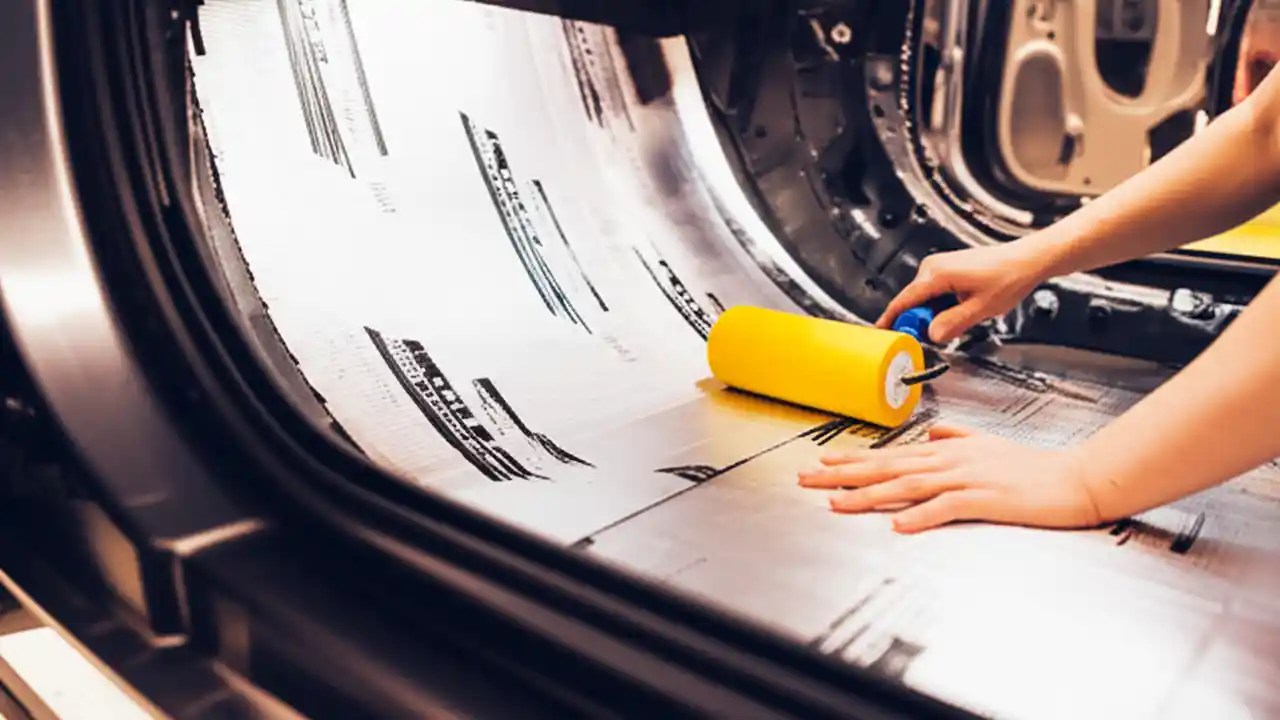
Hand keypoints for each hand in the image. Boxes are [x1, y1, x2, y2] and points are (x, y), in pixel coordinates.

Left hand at [797, 426, 1104, 532]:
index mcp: (947, 450)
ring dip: (870, 495)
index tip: (822, 463)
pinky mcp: (986, 499)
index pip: (890, 455)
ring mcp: (967, 478)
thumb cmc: (1032, 466)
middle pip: (887, 467)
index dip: (854, 459)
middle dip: (844, 474)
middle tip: (809, 479)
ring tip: (838, 502)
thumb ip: (957, 437)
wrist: (1073, 478)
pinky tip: (899, 525)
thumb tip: (932, 433)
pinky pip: (947, 508)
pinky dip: (921, 515)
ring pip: (908, 485)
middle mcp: (950, 460)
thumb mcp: (988, 444)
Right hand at [876, 241, 1047, 343]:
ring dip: (933, 315)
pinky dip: (940, 307)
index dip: (892, 321)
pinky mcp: (946, 270)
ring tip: (959, 320)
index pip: (903, 302)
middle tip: (937, 336)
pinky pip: (933, 294)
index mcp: (936, 274)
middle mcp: (932, 268)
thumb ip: (953, 324)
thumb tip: (932, 335)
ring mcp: (938, 268)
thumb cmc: (1008, 277)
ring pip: (923, 300)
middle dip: (920, 322)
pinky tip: (959, 311)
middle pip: (912, 302)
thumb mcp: (981, 308)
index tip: (883, 336)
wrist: (1026, 260)